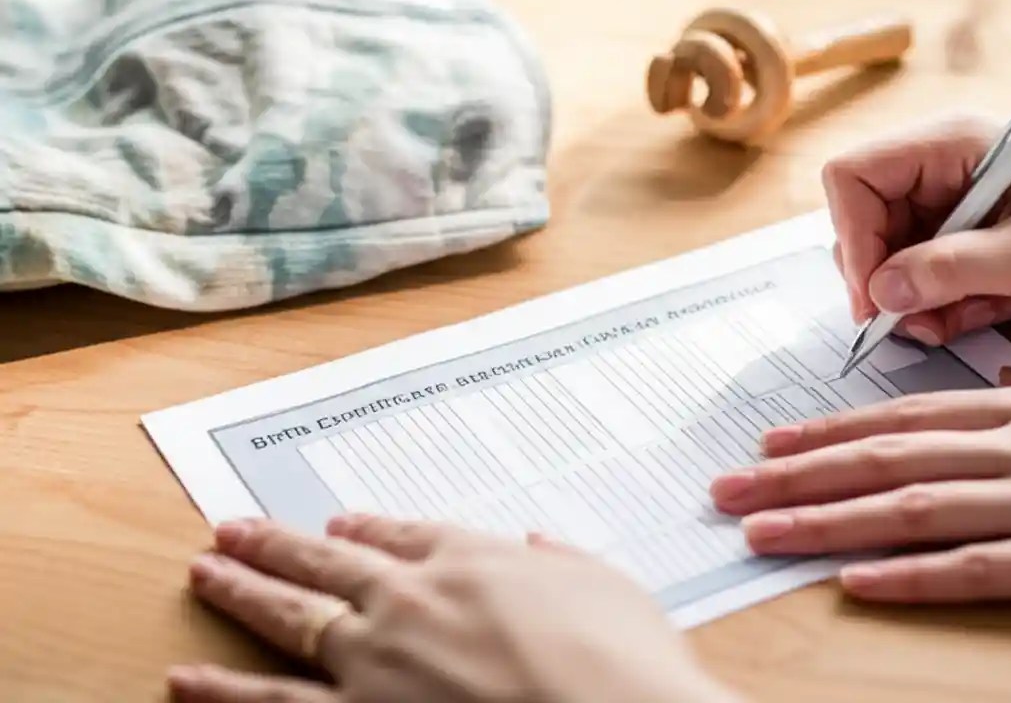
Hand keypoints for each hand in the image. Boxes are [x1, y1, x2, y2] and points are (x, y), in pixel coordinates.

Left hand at [167, 516, 739, 702]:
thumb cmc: (625, 663)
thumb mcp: (609, 588)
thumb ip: (561, 562)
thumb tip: (536, 542)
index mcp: (471, 562)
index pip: (403, 534)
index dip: (366, 529)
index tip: (339, 525)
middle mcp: (412, 602)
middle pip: (330, 564)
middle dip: (278, 544)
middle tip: (233, 528)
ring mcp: (377, 664)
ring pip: (289, 622)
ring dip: (239, 596)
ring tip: (201, 576)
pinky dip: (224, 694)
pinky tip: (185, 680)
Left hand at [709, 366, 1010, 606]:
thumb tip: (1009, 384)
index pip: (906, 416)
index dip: (830, 430)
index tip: (772, 442)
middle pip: (887, 459)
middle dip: (798, 475)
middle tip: (729, 489)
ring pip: (911, 509)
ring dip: (825, 521)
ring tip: (761, 533)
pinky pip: (976, 570)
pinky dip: (909, 576)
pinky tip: (854, 580)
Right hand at [821, 115, 1010, 345]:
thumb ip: (948, 272)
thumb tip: (880, 292)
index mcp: (951, 144)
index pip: (853, 177)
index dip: (852, 237)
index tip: (873, 296)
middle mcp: (940, 168)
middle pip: (864, 223)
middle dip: (885, 280)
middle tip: (912, 324)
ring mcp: (949, 205)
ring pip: (890, 258)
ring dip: (915, 301)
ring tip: (953, 324)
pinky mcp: (963, 238)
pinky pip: (922, 276)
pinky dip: (940, 306)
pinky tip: (981, 313)